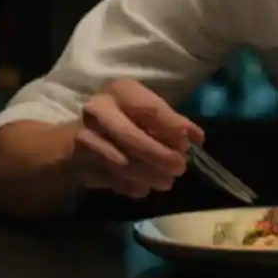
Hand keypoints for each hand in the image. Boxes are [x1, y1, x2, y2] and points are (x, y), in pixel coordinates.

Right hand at [70, 78, 205, 198]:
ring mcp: (85, 137)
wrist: (83, 132)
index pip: (150, 110)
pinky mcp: (80, 162)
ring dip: (149, 175)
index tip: (187, 143)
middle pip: (132, 138)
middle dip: (160, 156)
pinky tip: (145, 186)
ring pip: (121, 162)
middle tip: (180, 167)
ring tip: (167, 181)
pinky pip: (111, 178)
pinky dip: (132, 185)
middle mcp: (98, 111)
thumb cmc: (127, 116)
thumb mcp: (149, 108)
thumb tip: (197, 138)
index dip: (172, 128)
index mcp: (121, 91)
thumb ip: (172, 121)